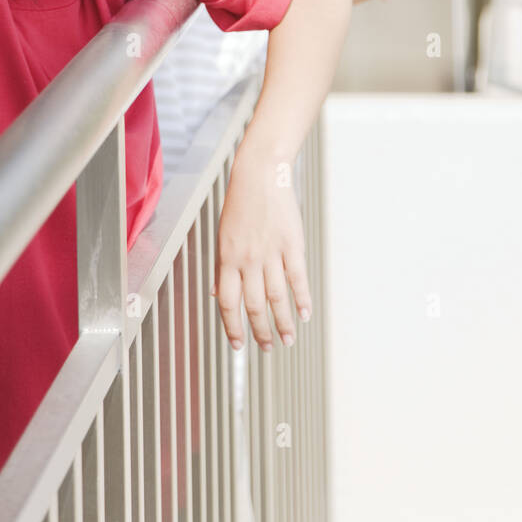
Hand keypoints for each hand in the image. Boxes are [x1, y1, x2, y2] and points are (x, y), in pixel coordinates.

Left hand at [210, 143, 310, 350]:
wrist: (260, 174)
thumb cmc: (240, 205)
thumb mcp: (223, 236)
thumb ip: (223, 267)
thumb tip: (216, 293)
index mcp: (227, 258)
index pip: (227, 303)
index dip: (232, 327)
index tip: (238, 345)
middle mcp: (248, 259)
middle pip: (253, 305)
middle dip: (260, 331)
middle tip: (267, 347)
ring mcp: (271, 252)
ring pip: (276, 297)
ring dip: (282, 322)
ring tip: (287, 339)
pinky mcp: (291, 244)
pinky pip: (297, 278)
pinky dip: (301, 299)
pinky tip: (304, 314)